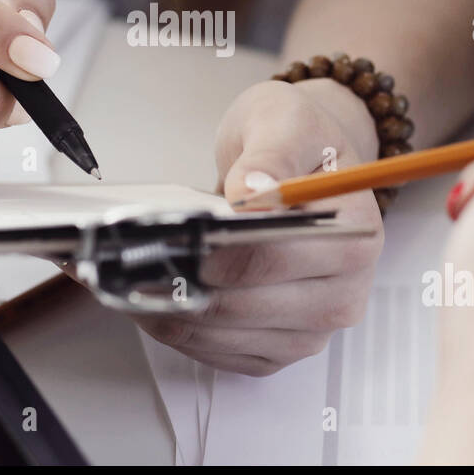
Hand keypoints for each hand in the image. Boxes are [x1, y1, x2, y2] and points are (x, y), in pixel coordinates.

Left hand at [133, 78, 383, 375]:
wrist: (306, 159)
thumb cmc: (299, 142)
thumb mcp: (286, 121)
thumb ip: (271, 154)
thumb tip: (254, 189)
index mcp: (354, 236)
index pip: (270, 258)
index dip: (209, 253)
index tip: (161, 240)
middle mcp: (342, 292)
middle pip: (240, 306)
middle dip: (175, 283)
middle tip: (121, 259)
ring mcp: (311, 328)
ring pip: (221, 336)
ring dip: (165, 310)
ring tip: (119, 276)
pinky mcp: (279, 347)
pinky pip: (218, 353)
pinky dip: (175, 328)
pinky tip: (145, 298)